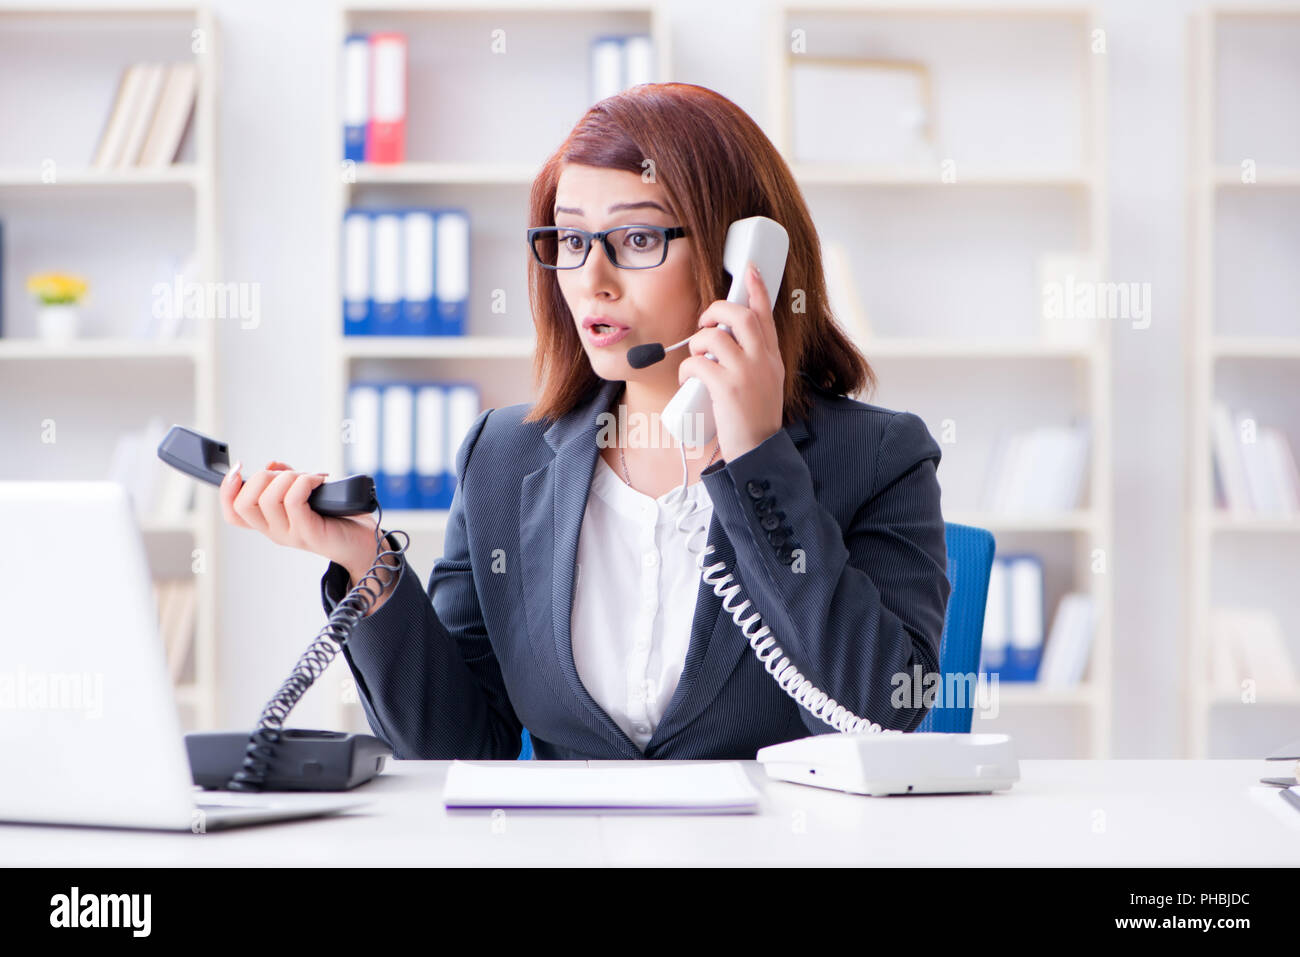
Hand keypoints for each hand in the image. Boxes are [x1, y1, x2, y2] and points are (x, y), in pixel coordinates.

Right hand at [219, 460, 385, 569]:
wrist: (365, 543)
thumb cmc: (338, 516)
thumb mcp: (307, 494)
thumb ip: (287, 480)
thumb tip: (271, 465)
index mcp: (270, 522)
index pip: (233, 512)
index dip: (226, 489)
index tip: (238, 468)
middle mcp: (275, 532)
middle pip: (243, 503)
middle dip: (262, 478)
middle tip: (289, 475)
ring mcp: (291, 534)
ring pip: (267, 499)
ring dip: (288, 478)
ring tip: (309, 478)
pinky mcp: (309, 533)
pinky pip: (294, 500)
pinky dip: (305, 482)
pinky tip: (319, 480)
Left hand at [677, 262, 784, 461]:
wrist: (759, 450)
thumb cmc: (755, 419)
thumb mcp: (766, 383)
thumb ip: (753, 360)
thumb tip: (724, 341)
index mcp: (772, 357)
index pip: (766, 315)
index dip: (757, 289)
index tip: (749, 270)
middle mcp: (763, 360)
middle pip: (738, 315)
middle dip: (715, 311)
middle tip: (705, 324)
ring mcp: (746, 372)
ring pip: (713, 336)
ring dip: (697, 344)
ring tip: (697, 359)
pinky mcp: (728, 387)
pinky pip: (698, 363)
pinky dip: (687, 368)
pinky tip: (690, 379)